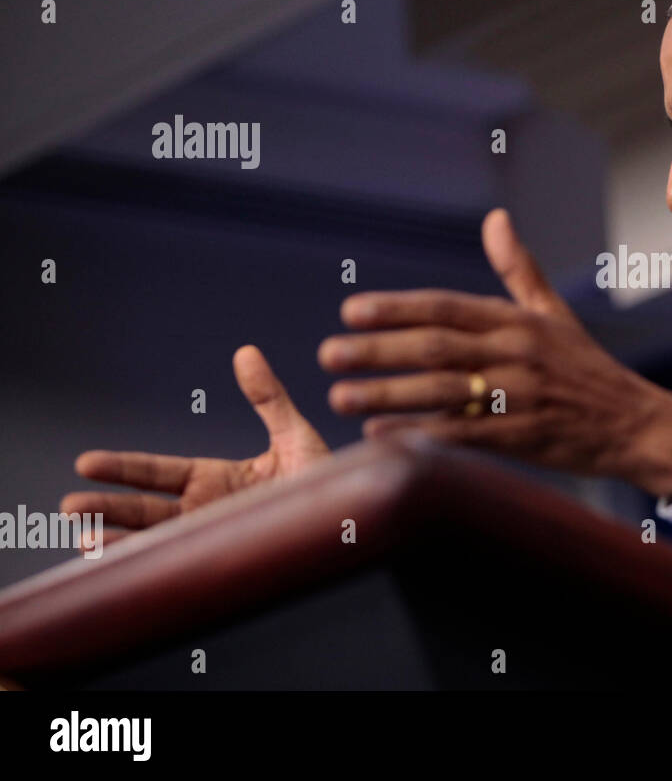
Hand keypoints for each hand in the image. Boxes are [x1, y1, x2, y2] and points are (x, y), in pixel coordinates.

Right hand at [62, 345, 329, 548]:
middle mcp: (209, 509)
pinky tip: (117, 563)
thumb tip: (245, 353)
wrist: (354, 523)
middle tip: (71, 505)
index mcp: (218, 479)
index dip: (124, 470)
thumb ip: (269, 398)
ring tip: (82, 536)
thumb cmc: (328, 482)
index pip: (160, 474)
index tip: (87, 463)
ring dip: (117, 537)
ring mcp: (214, 536)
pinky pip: (179, 564)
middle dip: (108, 507)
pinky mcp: (226, 559)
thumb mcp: (295, 435)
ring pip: (154, 539)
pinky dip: (147, 564)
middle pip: (146, 508)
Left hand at [320, 209, 671, 496]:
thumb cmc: (586, 368)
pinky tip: (380, 438)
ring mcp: (518, 396)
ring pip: (441, 391)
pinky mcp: (521, 437)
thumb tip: (495, 218)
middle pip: (434, 348)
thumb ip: (517, 268)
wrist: (633, 424)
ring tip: (340, 396)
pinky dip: (419, 436)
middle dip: (377, 351)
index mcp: (517, 320)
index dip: (397, 309)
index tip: (351, 311)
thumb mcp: (553, 313)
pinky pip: (461, 435)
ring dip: (386, 394)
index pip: (446, 308)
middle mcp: (515, 354)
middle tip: (329, 354)